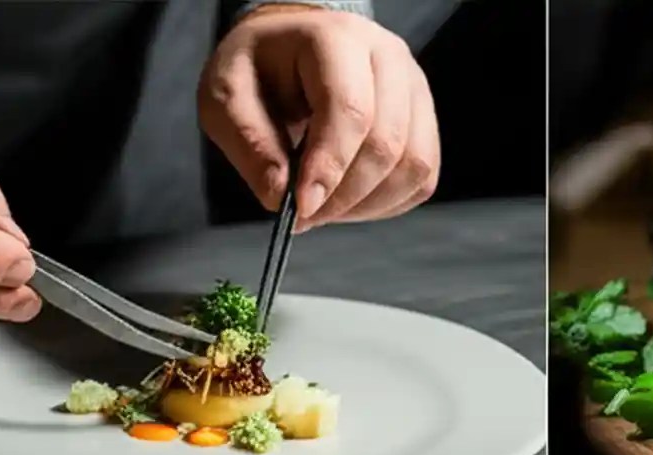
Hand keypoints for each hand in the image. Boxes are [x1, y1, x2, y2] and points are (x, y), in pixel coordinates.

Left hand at [199, 5, 439, 230]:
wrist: (293, 49)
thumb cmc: (262, 68)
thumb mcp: (227, 96)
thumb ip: (250, 144)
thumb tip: (279, 196)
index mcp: (336, 39)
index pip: (349, 110)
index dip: (329, 167)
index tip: (301, 208)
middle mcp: (387, 57)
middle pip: (387, 144)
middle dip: (344, 195)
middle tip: (304, 215)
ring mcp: (414, 88)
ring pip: (413, 165)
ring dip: (367, 203)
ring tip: (324, 206)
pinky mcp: (425, 120)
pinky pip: (422, 178)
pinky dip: (386, 203)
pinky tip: (350, 200)